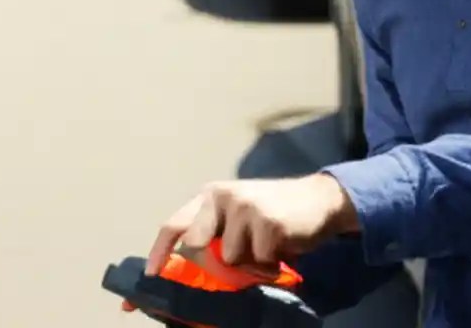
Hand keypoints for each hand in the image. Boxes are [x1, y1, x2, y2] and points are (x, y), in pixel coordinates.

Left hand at [144, 174, 358, 275]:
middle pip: (196, 245)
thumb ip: (214, 235)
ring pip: (229, 258)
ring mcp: (244, 207)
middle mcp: (222, 196)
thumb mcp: (238, 217)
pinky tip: (282, 247)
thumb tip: (189, 268)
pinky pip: (258, 260)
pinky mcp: (267, 221)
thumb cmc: (274, 213)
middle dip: (213, 262)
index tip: (150, 276)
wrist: (320, 200)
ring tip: (267, 247)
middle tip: (241, 261)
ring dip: (249, 262)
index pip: (174, 224)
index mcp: (210, 195)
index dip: (159, 251)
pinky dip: (270, 263)